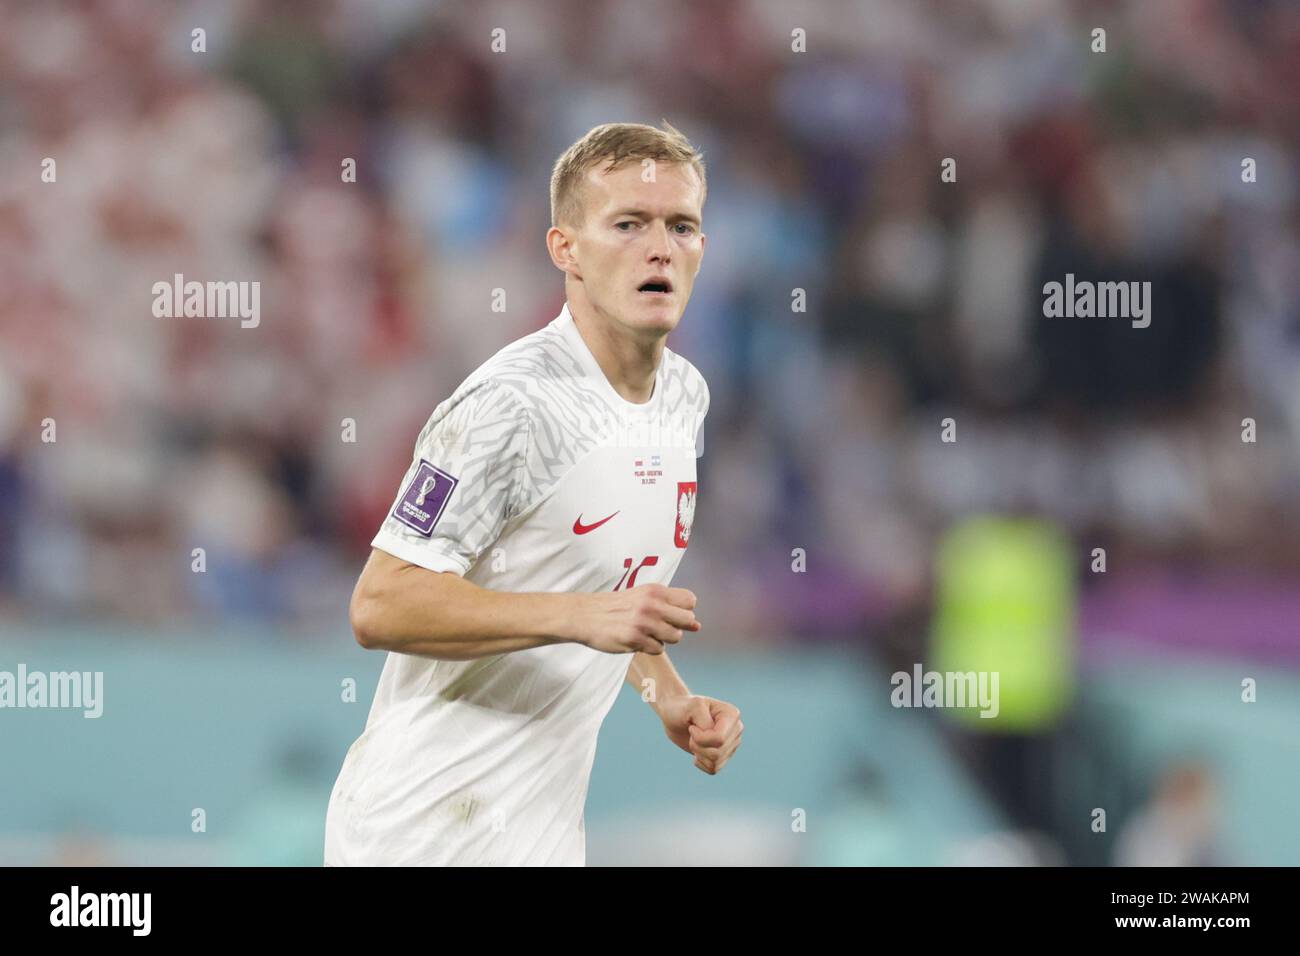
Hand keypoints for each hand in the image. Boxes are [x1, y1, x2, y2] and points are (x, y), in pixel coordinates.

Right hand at [572, 584, 700, 654]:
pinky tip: (636, 640)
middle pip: (687, 620)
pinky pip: (659, 649)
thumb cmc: (617, 607)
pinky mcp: (635, 639)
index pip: (690, 601)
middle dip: (677, 626)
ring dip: (664, 638)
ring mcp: (644, 622)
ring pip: (675, 637)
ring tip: (646, 632)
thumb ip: (670, 608)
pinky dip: (650, 647)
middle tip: (659, 625)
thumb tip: (698, 626)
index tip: (669, 613)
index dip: (684, 610)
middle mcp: (652, 604)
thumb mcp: (643, 598)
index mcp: (655, 590)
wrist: (586, 615)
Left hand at [656, 695, 742, 774]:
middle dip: (698, 746)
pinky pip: (714, 769)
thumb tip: (718, 739)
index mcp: (732, 714)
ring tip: (694, 741)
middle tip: (691, 734)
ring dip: (699, 754)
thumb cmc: (683, 709)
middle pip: (718, 752)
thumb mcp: (692, 707)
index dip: (701, 738)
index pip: (719, 739)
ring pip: (716, 762)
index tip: (692, 727)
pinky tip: (697, 750)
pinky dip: (701, 762)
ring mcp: (731, 743)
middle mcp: (736, 729)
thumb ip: (704, 720)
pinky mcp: (724, 755)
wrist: (676, 716)